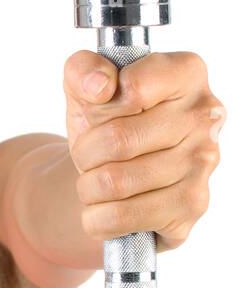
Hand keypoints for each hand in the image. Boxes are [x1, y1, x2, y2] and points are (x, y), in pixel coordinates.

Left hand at [63, 49, 224, 251]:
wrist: (115, 171)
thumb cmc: (106, 122)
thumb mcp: (86, 87)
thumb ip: (83, 70)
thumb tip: (99, 86)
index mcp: (186, 73)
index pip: (131, 88)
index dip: (97, 108)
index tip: (99, 113)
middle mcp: (204, 116)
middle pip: (117, 140)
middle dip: (85, 153)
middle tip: (89, 155)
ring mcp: (202, 163)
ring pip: (115, 182)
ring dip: (88, 187)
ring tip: (96, 181)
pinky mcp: (191, 205)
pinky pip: (121, 217)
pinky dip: (97, 217)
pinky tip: (107, 207)